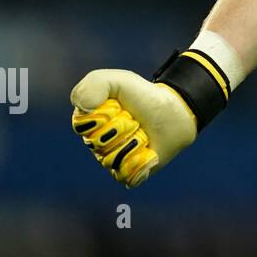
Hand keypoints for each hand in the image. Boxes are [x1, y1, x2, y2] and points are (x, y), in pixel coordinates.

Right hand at [70, 69, 196, 187]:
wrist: (173, 111)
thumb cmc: (143, 95)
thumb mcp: (119, 80)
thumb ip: (95, 83)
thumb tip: (85, 108)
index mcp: (88, 122)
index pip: (83, 126)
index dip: (103, 117)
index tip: (119, 107)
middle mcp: (95, 143)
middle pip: (98, 145)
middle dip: (122, 128)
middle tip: (134, 119)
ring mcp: (111, 159)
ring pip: (112, 160)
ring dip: (134, 143)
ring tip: (143, 133)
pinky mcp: (127, 172)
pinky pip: (126, 176)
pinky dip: (140, 162)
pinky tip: (148, 150)